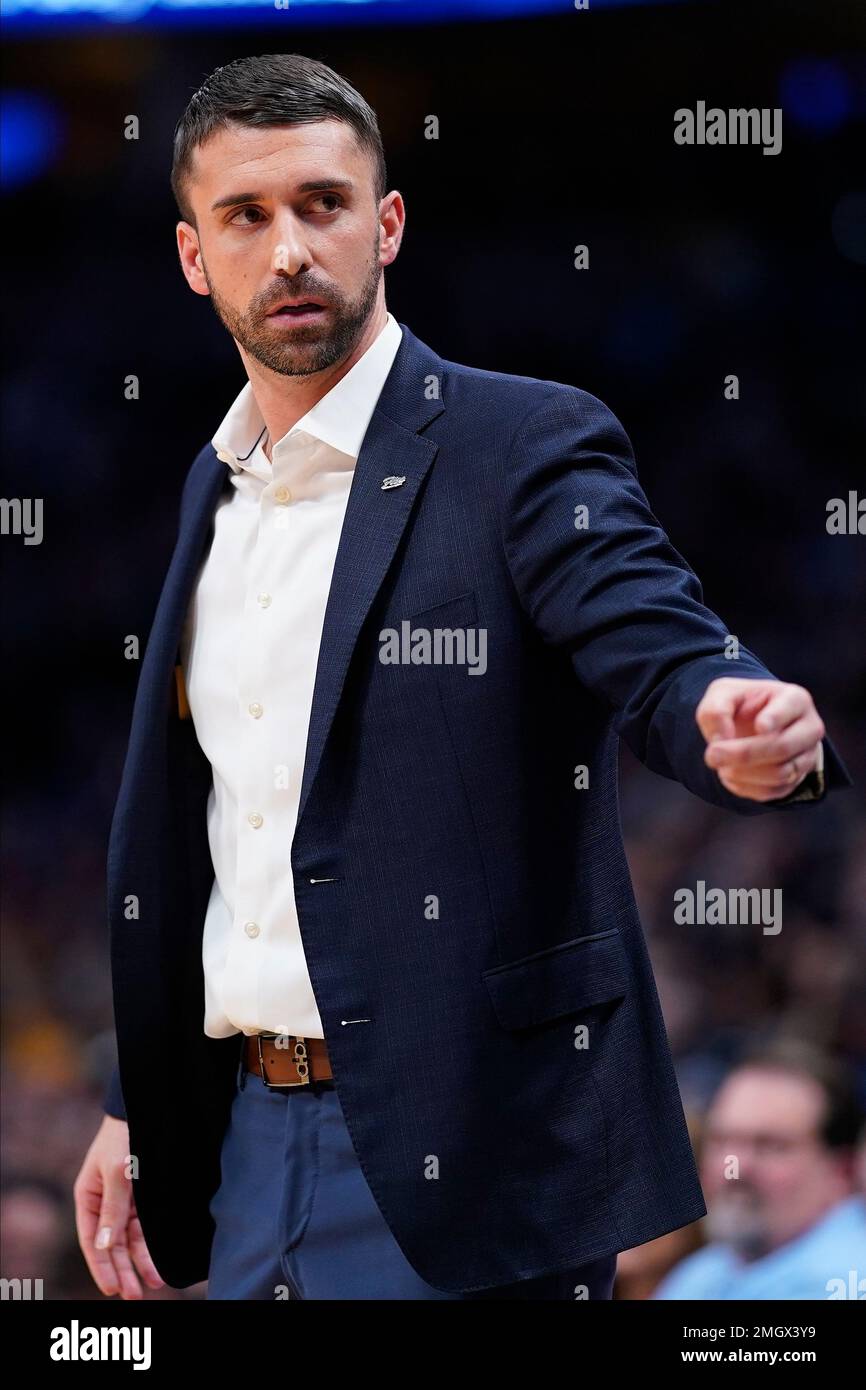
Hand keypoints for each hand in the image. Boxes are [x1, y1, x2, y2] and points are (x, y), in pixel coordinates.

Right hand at [74, 1115, 163, 1298]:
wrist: (149, 1108)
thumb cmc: (126, 1135)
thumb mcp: (117, 1171)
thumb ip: (113, 1209)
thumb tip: (103, 1245)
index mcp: (88, 1196)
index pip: (91, 1240)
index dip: (101, 1266)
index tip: (112, 1288)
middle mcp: (104, 1202)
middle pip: (111, 1244)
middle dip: (122, 1270)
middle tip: (134, 1295)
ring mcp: (125, 1200)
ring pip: (130, 1239)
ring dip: (139, 1261)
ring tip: (152, 1283)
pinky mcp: (144, 1196)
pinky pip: (145, 1226)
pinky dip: (150, 1244)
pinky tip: (158, 1261)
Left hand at [695, 678, 823, 802]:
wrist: (750, 725)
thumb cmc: (739, 706)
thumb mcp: (722, 695)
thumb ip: (716, 711)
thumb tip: (721, 740)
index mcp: (795, 699)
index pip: (790, 708)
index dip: (775, 719)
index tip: (759, 726)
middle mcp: (808, 728)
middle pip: (783, 746)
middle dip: (743, 754)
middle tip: (711, 756)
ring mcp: (806, 756)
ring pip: (781, 773)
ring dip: (744, 773)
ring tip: (721, 766)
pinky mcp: (797, 779)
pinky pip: (775, 791)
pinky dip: (747, 787)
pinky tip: (730, 776)